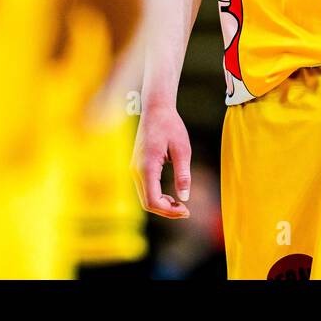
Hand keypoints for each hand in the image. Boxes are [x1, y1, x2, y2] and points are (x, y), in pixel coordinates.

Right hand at [132, 104, 192, 218]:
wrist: (156, 109)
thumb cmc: (171, 126)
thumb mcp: (182, 149)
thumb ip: (183, 174)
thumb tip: (185, 197)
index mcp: (147, 166)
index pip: (153, 200)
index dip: (169, 211)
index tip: (186, 211)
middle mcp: (136, 170)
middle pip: (147, 203)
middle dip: (166, 211)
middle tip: (185, 212)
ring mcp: (134, 169)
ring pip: (144, 197)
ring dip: (161, 205)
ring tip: (180, 205)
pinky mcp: (137, 167)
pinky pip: (144, 189)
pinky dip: (156, 197)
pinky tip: (171, 197)